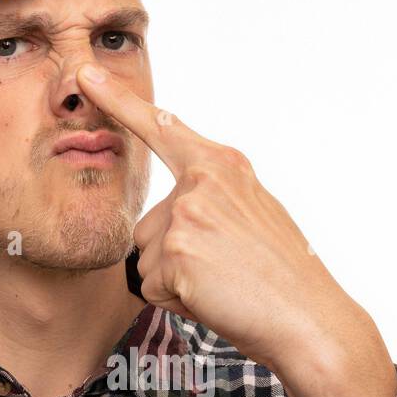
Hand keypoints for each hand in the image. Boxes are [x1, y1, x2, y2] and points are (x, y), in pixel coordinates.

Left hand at [74, 62, 386, 384]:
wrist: (312, 321)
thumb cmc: (281, 277)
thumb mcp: (251, 213)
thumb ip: (208, 198)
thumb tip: (172, 213)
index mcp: (223, 165)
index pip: (161, 127)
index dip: (117, 101)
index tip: (85, 74)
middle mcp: (203, 180)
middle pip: (146, 224)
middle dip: (173, 258)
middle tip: (226, 270)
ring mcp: (188, 213)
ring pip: (145, 257)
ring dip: (174, 281)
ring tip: (223, 284)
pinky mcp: (177, 250)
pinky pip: (150, 285)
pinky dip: (177, 301)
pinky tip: (215, 298)